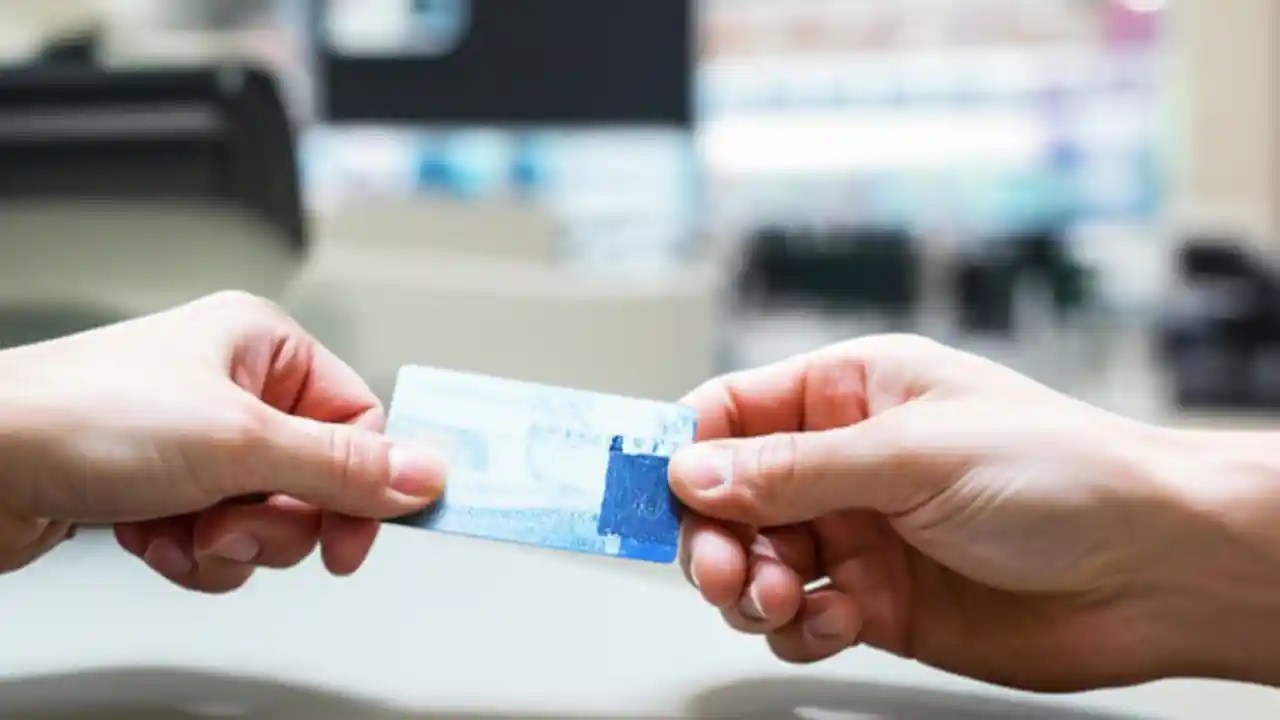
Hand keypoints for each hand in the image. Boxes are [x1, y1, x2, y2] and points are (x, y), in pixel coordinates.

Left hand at [0, 291, 444, 591]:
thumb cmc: (78, 417)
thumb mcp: (239, 443)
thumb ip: (343, 466)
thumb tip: (425, 474)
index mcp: (265, 347)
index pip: (359, 423)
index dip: (361, 489)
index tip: (350, 542)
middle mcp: (235, 388)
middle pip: (315, 481)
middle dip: (276, 523)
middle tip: (234, 525)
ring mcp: (198, 440)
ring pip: (269, 518)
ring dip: (231, 543)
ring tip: (184, 530)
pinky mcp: (164, 486)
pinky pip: (220, 537)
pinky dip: (192, 553)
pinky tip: (152, 538)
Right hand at [669, 335, 1279, 690]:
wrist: (1154, 569)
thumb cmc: (1062, 474)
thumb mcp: (911, 453)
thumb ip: (793, 468)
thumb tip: (692, 470)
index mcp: (853, 393)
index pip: (735, 411)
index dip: (683, 448)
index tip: (644, 488)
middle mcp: (848, 464)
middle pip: (731, 496)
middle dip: (715, 534)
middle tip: (722, 568)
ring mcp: (861, 535)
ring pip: (757, 561)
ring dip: (751, 587)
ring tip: (781, 600)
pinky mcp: (879, 603)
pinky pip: (802, 619)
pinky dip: (798, 630)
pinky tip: (828, 624)